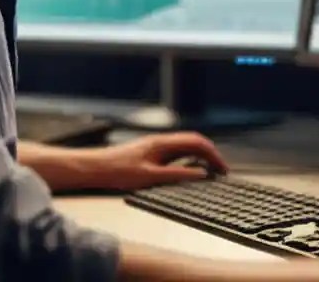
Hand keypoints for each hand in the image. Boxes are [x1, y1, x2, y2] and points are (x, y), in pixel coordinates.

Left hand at [89, 132, 228, 190]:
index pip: (196, 142)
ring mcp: (157, 147)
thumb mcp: (150, 177)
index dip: (213, 154)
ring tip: (210, 173)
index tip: (222, 169)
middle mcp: (161, 141)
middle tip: (221, 172)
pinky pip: (176, 154)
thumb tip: (200, 174)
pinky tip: (190, 173)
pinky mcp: (152, 154)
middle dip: (211, 155)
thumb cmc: (118, 171)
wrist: (96, 168)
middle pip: (194, 143)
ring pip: (186, 148)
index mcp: (163, 143)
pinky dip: (189, 161)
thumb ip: (177, 175)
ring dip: (200, 158)